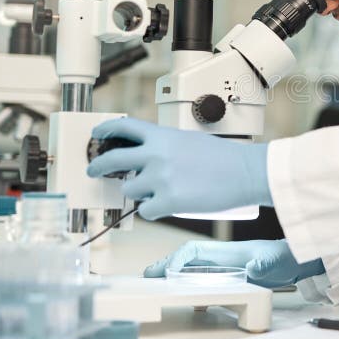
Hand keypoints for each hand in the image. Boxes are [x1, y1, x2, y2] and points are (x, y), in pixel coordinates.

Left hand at [86, 117, 271, 219]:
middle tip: (93, 171)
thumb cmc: (224, 158)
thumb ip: (165, 148)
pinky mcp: (166, 202)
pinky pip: (145, 211)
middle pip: (112, 160)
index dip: (106, 129)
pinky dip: (155, 210)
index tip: (97, 134)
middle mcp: (155, 156)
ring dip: (140, 193)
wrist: (245, 172)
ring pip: (129, 190)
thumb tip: (145, 161)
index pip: (125, 126)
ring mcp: (159, 180)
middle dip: (98, 167)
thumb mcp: (190, 142)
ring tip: (162, 191)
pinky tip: (171, 205)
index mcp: (163, 137)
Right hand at [143, 239, 324, 287]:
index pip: (194, 250)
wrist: (293, 260)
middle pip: (187, 257)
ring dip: (173, 272)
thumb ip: (263, 262)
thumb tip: (253, 265)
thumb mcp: (275, 261)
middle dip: (166, 264)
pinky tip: (181, 291)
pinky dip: (188, 281)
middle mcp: (221, 257)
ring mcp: (223, 266)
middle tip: (148, 276)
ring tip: (156, 281)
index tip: (167, 272)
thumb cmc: (283, 257)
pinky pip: (201, 276)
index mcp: (226, 251)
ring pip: (191, 266)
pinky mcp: (228, 275)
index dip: (177, 259)